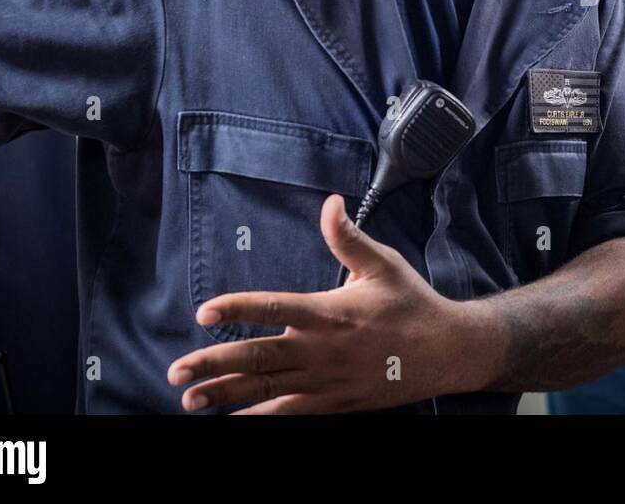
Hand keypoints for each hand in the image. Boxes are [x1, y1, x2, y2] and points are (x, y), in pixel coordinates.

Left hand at [166, 194, 490, 412]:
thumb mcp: (384, 264)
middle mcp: (322, 349)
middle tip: (177, 371)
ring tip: (190, 399)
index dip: (237, 309)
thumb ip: (348, 237)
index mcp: (330, 311)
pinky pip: (289, 413)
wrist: (447, 352)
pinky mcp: (334, 402)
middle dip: (213, 364)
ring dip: (225, 394)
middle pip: (258, 357)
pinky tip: (232, 420)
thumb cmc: (412, 303)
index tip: (204, 312)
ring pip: (266, 389)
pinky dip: (259, 417)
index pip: (274, 308)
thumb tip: (330, 203)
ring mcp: (326, 380)